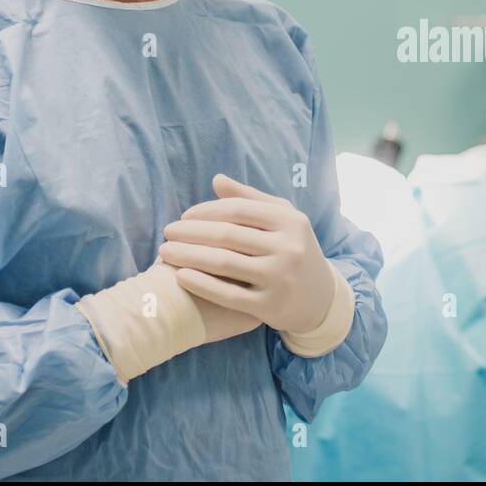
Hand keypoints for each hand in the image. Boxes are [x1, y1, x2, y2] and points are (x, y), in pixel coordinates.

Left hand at [159, 175, 337, 334]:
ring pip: (224, 264)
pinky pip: (228, 294)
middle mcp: (288, 248)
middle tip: (167, 233)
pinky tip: (180, 276)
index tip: (184, 217)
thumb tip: (216, 180)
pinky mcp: (270, 306)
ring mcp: (279, 278)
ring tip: (165, 253)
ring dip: (188, 256)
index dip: (206, 211)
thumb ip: (250, 199)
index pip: (238, 210)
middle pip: (228, 235)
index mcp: (290, 221)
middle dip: (191, 233)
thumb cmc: (293, 249)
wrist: (320, 299)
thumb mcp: (282, 220)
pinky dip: (201, 284)